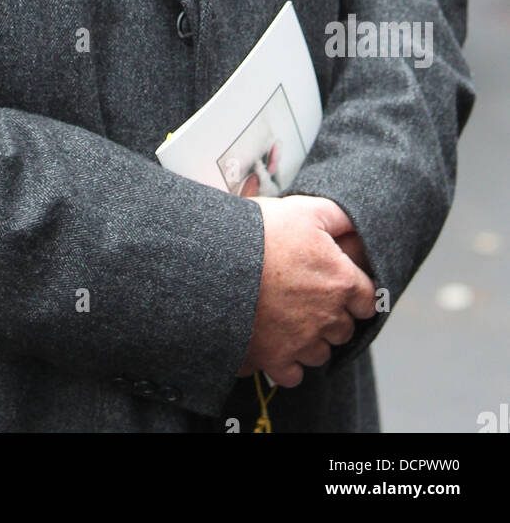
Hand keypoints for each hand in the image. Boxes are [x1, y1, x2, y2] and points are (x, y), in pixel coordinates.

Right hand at [238, 195, 376, 387]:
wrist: (216, 259)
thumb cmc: (260, 232)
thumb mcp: (304, 209)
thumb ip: (338, 217)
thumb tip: (355, 223)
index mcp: (340, 281)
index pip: (368, 300)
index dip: (355, 293)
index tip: (340, 286)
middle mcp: (327, 316)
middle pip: (345, 329)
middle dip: (332, 316)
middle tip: (309, 299)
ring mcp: (302, 341)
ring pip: (321, 353)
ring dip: (311, 340)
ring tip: (291, 321)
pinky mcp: (275, 358)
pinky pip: (293, 375)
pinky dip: (287, 364)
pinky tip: (276, 344)